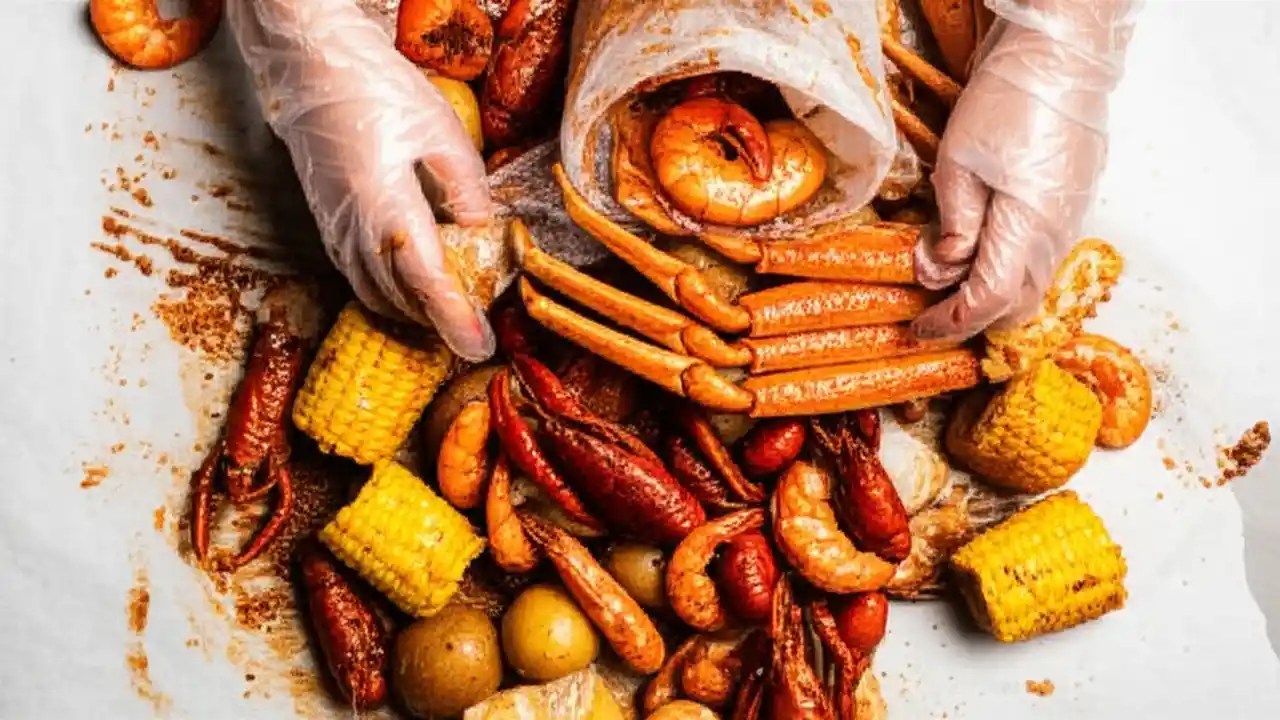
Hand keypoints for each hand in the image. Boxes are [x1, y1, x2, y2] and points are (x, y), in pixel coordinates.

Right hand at [226, 0, 494, 360]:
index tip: (478, 346)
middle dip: (438, 324)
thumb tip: (482, 231)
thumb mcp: (440, 130)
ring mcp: (334, 229)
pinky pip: (357, 277)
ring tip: (450, 318)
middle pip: (399, 298)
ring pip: (374, 294)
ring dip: (411, 314)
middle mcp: (352, 227)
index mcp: (385, 203)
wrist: (309, 68)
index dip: (453, 318)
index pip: (423, 279)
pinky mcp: (327, 224)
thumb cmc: (375, 88)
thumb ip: (466, 188)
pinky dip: (388, 294)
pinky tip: (412, 289)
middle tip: (476, 333)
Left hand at [912, 0, 1141, 341]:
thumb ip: (952, 224)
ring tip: (946, 280)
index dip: (950, 321)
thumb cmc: (1008, 101)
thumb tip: (940, 270)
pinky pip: (1041, 262)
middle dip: (970, 319)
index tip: (919, 326)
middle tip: (928, 311)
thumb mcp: (958, 163)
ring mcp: (1069, 224)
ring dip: (990, 297)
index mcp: (1027, 227)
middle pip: (1016, 308)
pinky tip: (976, 251)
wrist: (1062, 59)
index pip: (989, 301)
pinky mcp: (1070, 210)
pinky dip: (1008, 272)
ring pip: (1032, 287)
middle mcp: (1056, 236)